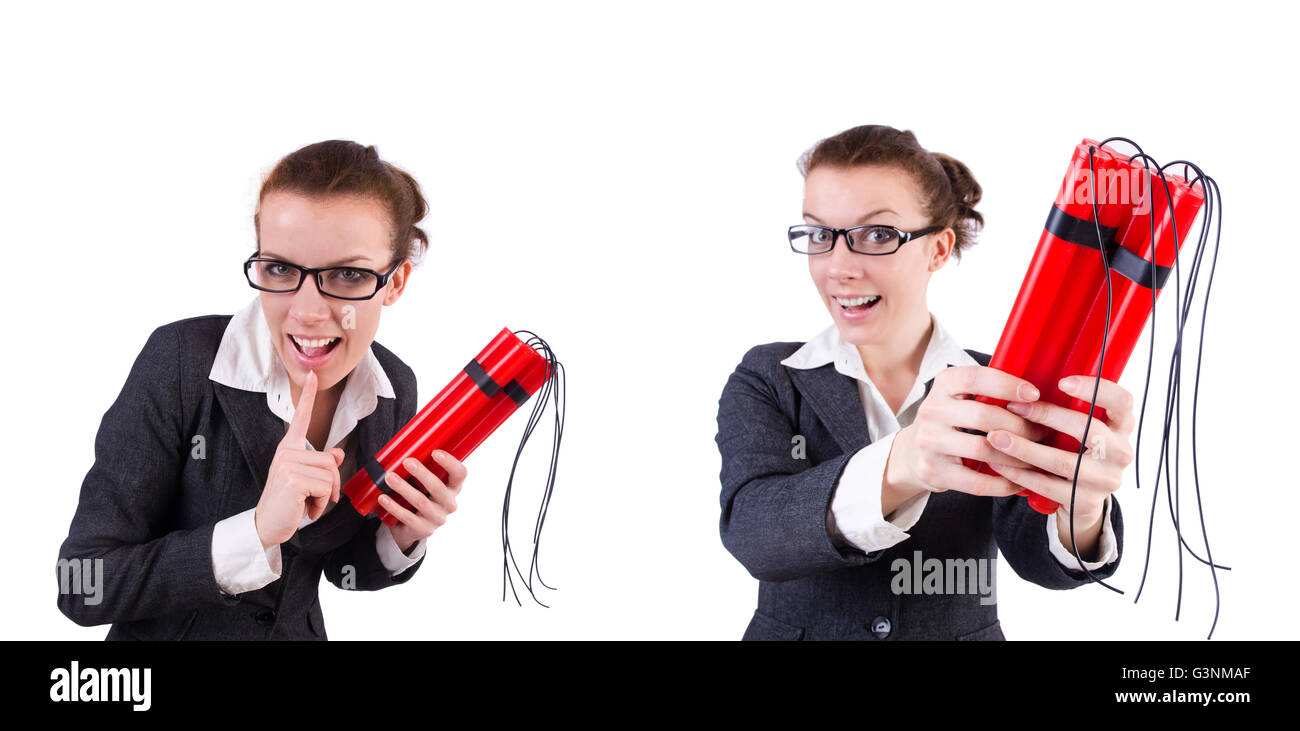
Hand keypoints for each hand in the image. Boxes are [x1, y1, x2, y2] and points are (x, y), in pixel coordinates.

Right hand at [254, 370, 344, 549]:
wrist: (266, 526)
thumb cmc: (287, 504)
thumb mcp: (307, 482)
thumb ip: (321, 465)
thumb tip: (337, 453)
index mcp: (289, 449)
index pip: (301, 418)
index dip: (308, 396)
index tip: (313, 374)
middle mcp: (286, 452)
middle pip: (331, 460)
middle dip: (331, 485)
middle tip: (314, 499)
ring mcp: (288, 464)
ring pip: (330, 474)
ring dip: (326, 496)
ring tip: (307, 503)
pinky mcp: (293, 478)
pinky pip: (326, 488)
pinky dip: (322, 504)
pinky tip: (305, 509)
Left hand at [378, 450, 467, 552]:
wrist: (412, 528)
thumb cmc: (420, 496)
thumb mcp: (425, 483)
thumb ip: (422, 467)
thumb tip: (404, 444)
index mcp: (453, 488)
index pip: (460, 474)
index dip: (450, 463)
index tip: (435, 452)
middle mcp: (449, 504)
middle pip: (438, 488)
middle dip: (422, 474)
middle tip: (407, 462)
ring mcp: (437, 518)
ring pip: (421, 502)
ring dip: (404, 488)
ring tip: (389, 478)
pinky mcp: (423, 529)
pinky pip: (407, 517)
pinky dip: (394, 507)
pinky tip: (383, 498)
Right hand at [885, 365, 1048, 503]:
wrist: (911, 453)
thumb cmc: (949, 422)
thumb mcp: (959, 398)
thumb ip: (988, 392)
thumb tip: (1035, 396)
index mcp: (942, 385)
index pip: (974, 378)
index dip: (1006, 384)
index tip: (1034, 394)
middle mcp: (931, 410)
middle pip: (983, 416)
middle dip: (1020, 426)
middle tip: (1040, 433)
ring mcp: (929, 442)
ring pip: (982, 450)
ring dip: (1016, 457)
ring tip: (1034, 459)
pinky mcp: (932, 471)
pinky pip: (976, 481)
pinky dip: (1003, 484)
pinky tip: (1017, 482)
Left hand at [985, 375, 1134, 524]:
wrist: (1081, 499)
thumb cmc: (1072, 450)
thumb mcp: (1077, 428)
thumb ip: (1063, 408)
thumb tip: (1020, 384)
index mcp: (1121, 426)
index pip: (1122, 401)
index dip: (1097, 389)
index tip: (1063, 382)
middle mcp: (1120, 452)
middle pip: (1089, 429)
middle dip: (1047, 416)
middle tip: (1013, 407)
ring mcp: (1106, 480)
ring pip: (1064, 462)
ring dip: (1025, 448)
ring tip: (996, 437)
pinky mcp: (1086, 502)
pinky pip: (1049, 486)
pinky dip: (1021, 474)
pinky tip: (1000, 465)